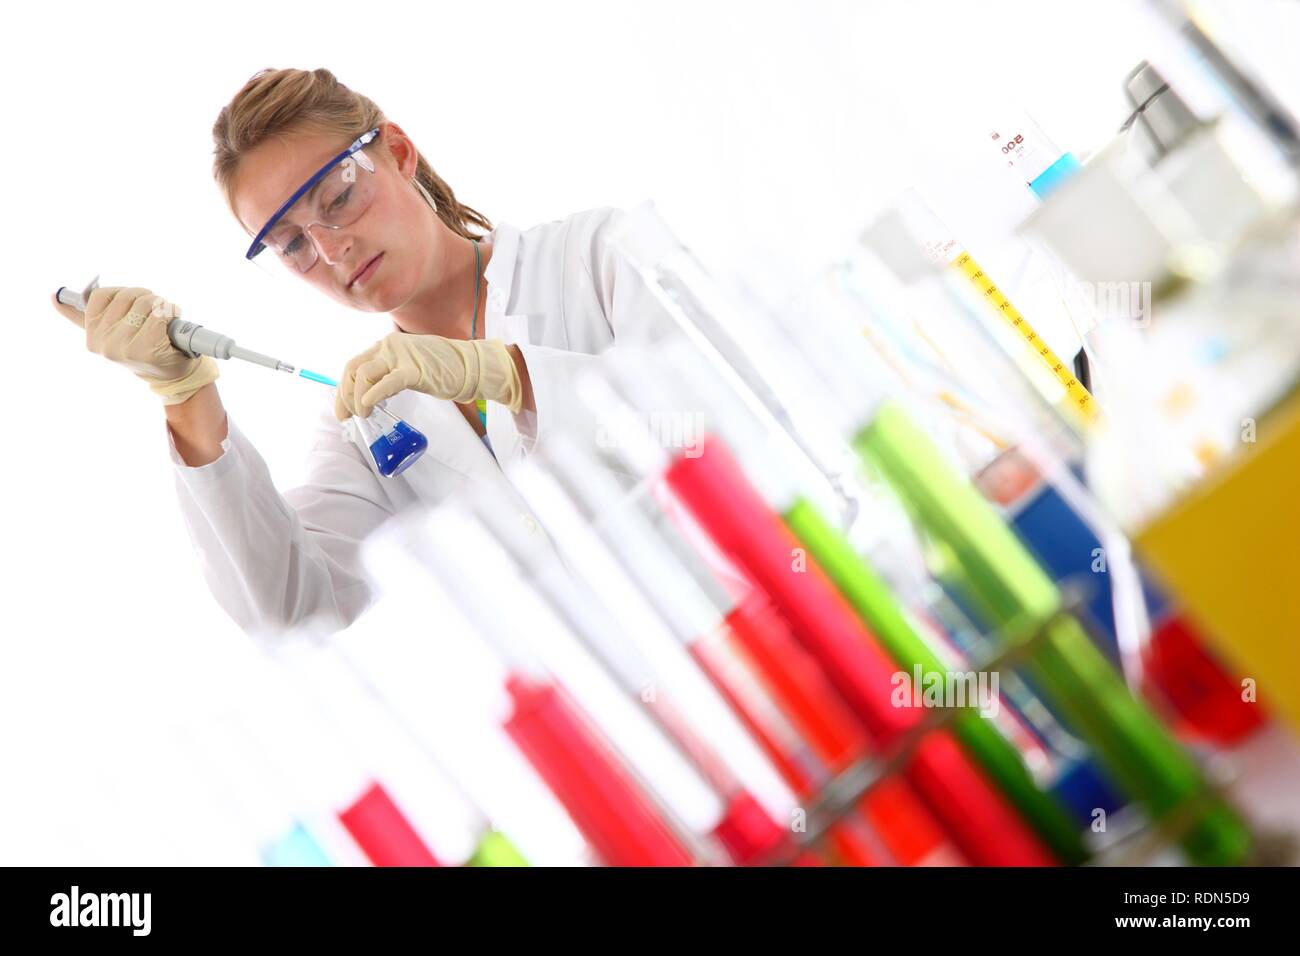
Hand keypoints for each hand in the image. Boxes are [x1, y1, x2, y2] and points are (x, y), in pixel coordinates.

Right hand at [52, 286, 218, 404]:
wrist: (171, 373)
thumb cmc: (142, 346)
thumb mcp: (111, 331)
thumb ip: (80, 316)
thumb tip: (54, 297)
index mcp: (92, 335)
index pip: (100, 295)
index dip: (124, 293)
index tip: (134, 303)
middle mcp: (104, 343)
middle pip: (126, 296)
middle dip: (147, 297)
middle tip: (155, 309)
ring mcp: (124, 348)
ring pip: (145, 303)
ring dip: (161, 305)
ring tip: (164, 318)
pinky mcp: (147, 350)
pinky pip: (159, 315)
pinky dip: (170, 315)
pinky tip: (171, 327)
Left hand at [334, 331, 521, 420]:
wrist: (472, 366)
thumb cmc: (444, 369)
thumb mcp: (410, 366)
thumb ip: (391, 373)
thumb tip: (372, 393)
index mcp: (387, 346)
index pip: (355, 364)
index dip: (344, 388)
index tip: (343, 409)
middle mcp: (389, 346)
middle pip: (353, 368)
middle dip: (345, 395)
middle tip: (346, 417)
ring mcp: (401, 357)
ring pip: (363, 374)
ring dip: (356, 398)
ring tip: (362, 415)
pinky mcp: (414, 370)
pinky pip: (386, 383)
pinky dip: (372, 396)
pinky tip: (367, 407)